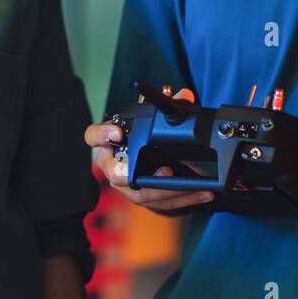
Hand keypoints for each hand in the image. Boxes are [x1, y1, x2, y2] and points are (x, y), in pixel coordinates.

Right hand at [83, 88, 215, 214]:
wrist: (149, 162)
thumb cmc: (144, 137)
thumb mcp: (152, 119)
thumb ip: (167, 104)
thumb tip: (183, 95)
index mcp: (109, 142)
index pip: (93, 136)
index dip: (102, 135)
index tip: (118, 133)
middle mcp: (113, 166)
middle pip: (115, 174)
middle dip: (135, 175)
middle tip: (165, 171)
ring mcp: (125, 186)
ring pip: (141, 194)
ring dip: (169, 191)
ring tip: (191, 185)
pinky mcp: (142, 198)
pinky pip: (160, 203)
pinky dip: (183, 199)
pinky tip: (203, 193)